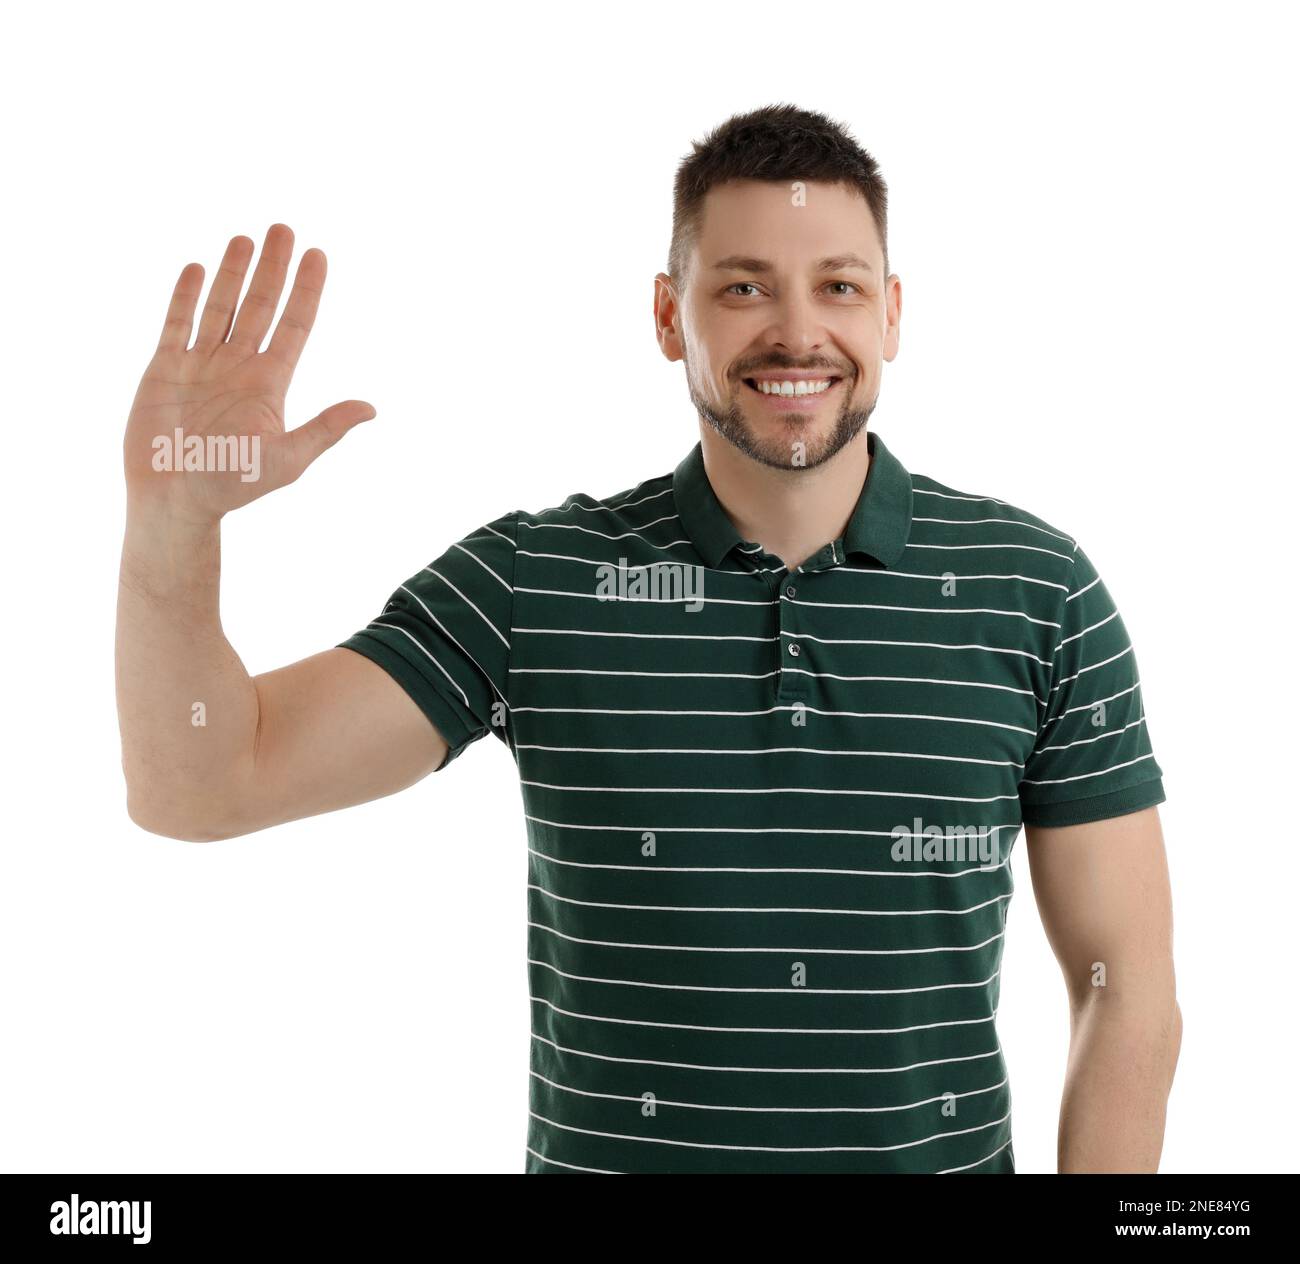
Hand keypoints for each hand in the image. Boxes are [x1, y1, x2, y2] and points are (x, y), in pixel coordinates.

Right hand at [124, 223, 374, 523]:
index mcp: (270, 383)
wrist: (175, 500)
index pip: (295, 325)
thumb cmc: (233, 485)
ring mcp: (202, 364)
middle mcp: (239, 366)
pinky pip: (178, 323)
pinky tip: (199, 268)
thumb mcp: (287, 458)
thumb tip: (371, 408)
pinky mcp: (165, 368)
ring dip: (233, 273)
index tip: (318, 254)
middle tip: (284, 228)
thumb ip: (325, 428)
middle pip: (260, 305)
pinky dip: (187, 296)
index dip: (307, 290)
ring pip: (221, 307)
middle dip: (272, 268)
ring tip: (246, 238)